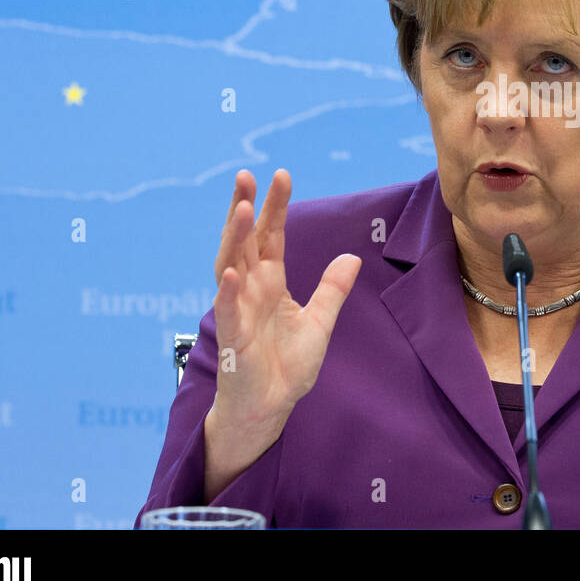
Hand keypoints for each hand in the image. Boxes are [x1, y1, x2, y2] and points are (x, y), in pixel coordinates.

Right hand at [210, 169, 360, 432]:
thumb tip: (352, 256)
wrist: (272, 405)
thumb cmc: (287, 365)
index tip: (281, 175)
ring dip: (233, 238)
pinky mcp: (234, 337)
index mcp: (270, 282)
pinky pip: (228, 310)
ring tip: (238, 208)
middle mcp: (250, 289)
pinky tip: (231, 271)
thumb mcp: (320, 321)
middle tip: (245, 175)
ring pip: (231, 265)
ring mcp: (238, 310)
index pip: (271, 236)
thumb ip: (332, 289)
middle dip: (244, 208)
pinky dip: (228, 291)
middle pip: (245, 241)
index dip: (274, 207)